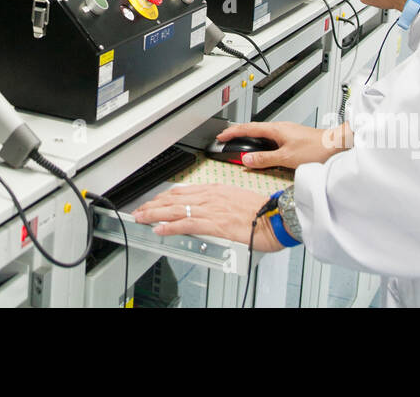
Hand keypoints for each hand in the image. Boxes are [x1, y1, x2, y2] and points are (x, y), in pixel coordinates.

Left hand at [132, 184, 284, 249]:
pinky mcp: (216, 224)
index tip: (154, 201)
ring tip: (141, 218)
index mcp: (216, 190)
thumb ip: (221, 203)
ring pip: (176, 210)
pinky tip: (160, 230)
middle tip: (140, 210)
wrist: (279, 216)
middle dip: (154, 205)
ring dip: (155, 215)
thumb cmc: (264, 211)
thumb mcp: (238, 200)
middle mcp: (211, 196)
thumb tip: (211, 210)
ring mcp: (212, 209)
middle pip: (175, 199)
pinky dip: (171, 227)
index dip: (165, 197)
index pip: (183, 191)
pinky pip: (188, 225)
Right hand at [217, 121, 345, 168]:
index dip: (232, 132)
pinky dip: (262, 144)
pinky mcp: (293, 138)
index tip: (221, 136)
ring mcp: (287, 133)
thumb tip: (247, 160)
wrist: (337, 146)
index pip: (247, 128)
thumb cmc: (316, 148)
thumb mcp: (287, 157)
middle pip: (253, 129)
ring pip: (263, 134)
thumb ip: (265, 159)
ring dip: (250, 139)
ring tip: (241, 147)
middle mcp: (280, 128)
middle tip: (227, 140)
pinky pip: (271, 139)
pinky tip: (264, 151)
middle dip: (238, 134)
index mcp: (276, 129)